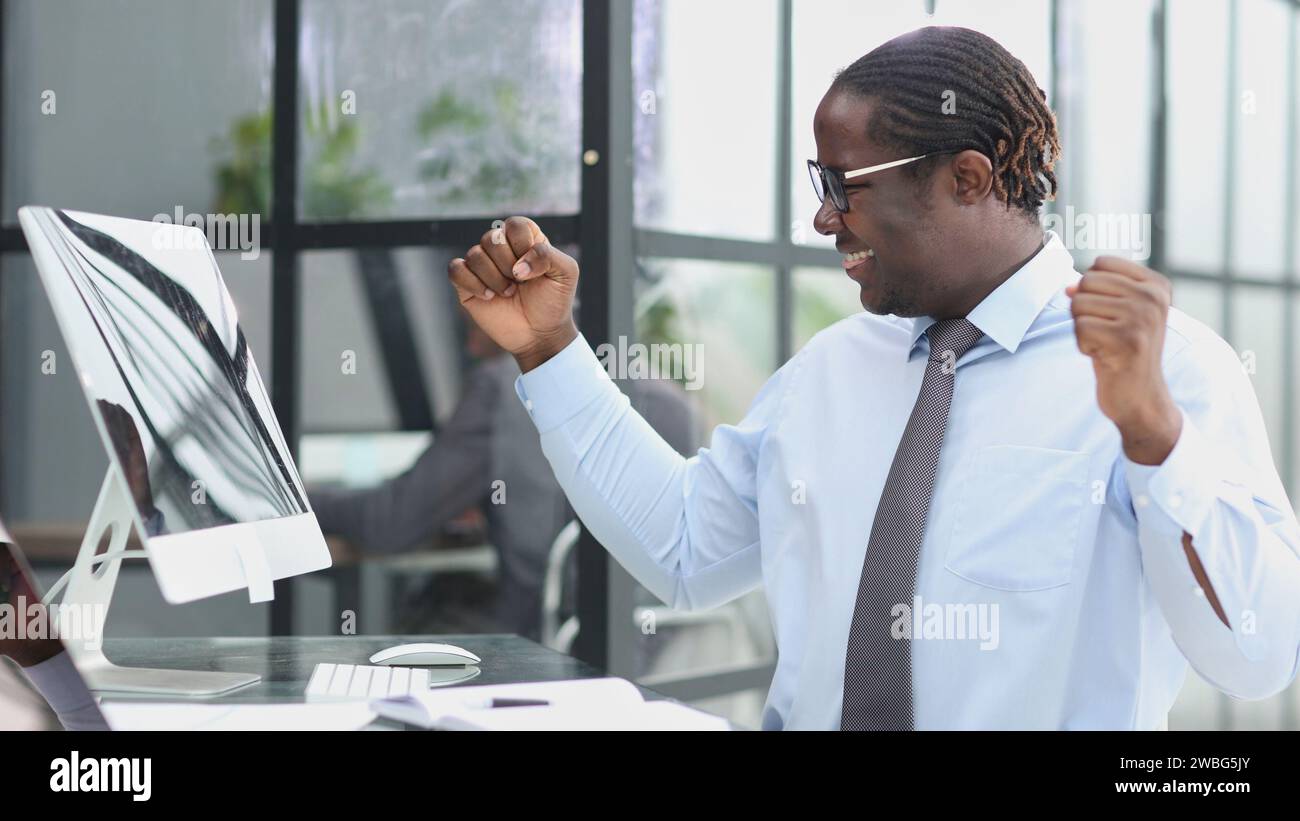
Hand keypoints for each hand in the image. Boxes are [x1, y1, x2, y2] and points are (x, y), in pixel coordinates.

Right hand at [447, 216, 578, 371]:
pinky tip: (488, 296)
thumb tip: (517, 266)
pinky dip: (471, 283)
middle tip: (520, 284)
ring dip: (494, 278)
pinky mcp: (467, 284)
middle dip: (508, 265)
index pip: (515, 225)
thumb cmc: (554, 301)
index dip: (523, 245)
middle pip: (491, 238)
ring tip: (508, 293)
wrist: (540, 334)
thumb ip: (547, 255)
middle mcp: (501, 248)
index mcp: (525, 239)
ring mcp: (482, 265)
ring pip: (474, 255)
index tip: (534, 268)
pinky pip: (455, 269)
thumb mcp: (565, 273)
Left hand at [1067, 256, 1181, 464]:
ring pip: (1079, 303)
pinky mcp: (1127, 339)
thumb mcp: (1118, 313)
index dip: (1093, 290)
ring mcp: (1143, 317)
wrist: (1140, 397)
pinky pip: (1079, 328)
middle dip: (1085, 310)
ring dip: (1083, 328)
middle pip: (1087, 282)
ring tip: (1107, 344)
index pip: (1101, 264)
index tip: (1112, 314)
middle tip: (1107, 333)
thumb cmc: (1123, 352)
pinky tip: (1104, 356)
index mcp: (1156, 285)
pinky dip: (1083, 345)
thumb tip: (1069, 286)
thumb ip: (1098, 291)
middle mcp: (1154, 297)